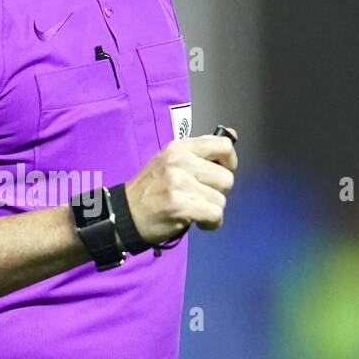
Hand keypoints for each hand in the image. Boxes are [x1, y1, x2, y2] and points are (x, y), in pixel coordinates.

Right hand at [124, 129, 237, 245]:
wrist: (125, 214)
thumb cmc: (151, 189)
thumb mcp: (171, 160)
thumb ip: (201, 150)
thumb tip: (233, 135)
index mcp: (179, 147)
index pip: (224, 145)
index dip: (229, 162)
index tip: (220, 173)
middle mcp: (180, 161)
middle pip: (226, 178)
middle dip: (218, 192)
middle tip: (199, 196)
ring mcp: (180, 183)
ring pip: (221, 200)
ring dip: (211, 210)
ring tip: (194, 210)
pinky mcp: (181, 205)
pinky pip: (215, 215)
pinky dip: (211, 223)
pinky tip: (198, 222)